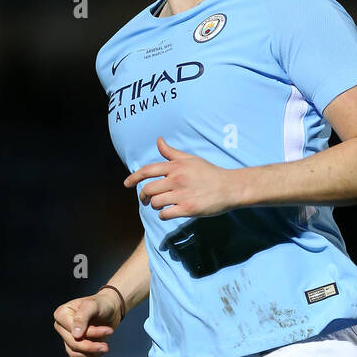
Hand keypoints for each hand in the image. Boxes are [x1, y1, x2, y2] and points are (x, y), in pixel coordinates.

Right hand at [53, 290, 118, 356]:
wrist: (110, 310)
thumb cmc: (101, 304)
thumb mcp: (92, 306)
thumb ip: (82, 318)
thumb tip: (75, 335)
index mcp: (61, 314)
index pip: (72, 331)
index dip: (90, 333)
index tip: (110, 331)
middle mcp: (61, 326)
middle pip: (73, 343)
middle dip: (92, 346)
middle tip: (107, 346)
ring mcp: (66, 337)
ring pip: (75, 353)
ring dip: (91, 353)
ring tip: (105, 347)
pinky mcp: (74, 346)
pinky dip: (91, 356)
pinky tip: (100, 350)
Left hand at [123, 135, 237, 219]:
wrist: (229, 187)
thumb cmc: (209, 173)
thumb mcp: (190, 159)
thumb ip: (172, 152)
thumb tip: (158, 140)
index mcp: (175, 166)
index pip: (148, 170)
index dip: (133, 177)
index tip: (126, 184)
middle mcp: (176, 179)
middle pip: (148, 189)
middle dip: (144, 196)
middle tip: (146, 200)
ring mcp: (181, 194)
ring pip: (155, 202)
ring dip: (155, 206)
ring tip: (161, 205)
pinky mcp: (187, 208)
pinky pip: (165, 214)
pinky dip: (163, 215)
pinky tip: (168, 213)